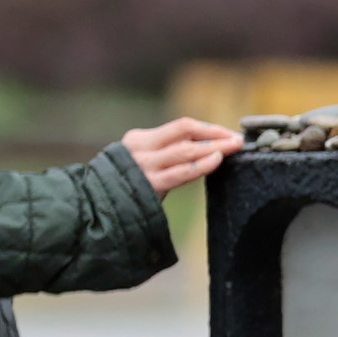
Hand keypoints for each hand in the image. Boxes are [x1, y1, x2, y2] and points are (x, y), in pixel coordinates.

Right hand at [122, 116, 242, 196]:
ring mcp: (143, 166)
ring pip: (185, 150)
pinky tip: (217, 160)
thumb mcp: (143, 165)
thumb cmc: (127, 190)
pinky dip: (201, 164)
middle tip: (239, 139)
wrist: (98, 210)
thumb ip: (166, 155)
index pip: (182, 127)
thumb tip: (208, 149)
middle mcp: (140, 148)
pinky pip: (180, 172)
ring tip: (234, 147)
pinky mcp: (148, 185)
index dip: (209, 129)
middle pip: (186, 132)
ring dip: (214, 147)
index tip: (229, 134)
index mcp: (139, 139)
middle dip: (217, 135)